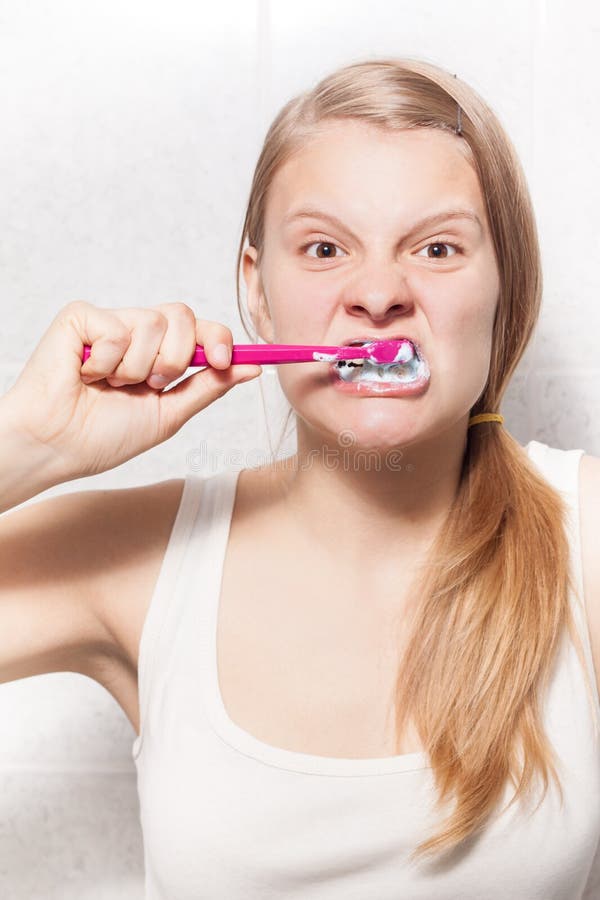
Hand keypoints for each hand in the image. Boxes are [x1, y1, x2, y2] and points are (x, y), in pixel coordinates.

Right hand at [2, 301, 261, 479]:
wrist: (57, 446)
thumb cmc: (103, 436)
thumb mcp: (169, 414)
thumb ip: (209, 387)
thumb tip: (253, 368)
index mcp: (160, 355)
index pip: (200, 330)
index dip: (219, 339)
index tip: (224, 359)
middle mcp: (137, 333)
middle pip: (183, 316)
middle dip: (176, 358)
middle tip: (150, 385)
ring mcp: (109, 322)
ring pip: (152, 322)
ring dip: (136, 368)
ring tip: (111, 385)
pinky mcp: (80, 317)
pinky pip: (116, 327)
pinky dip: (106, 361)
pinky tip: (86, 374)